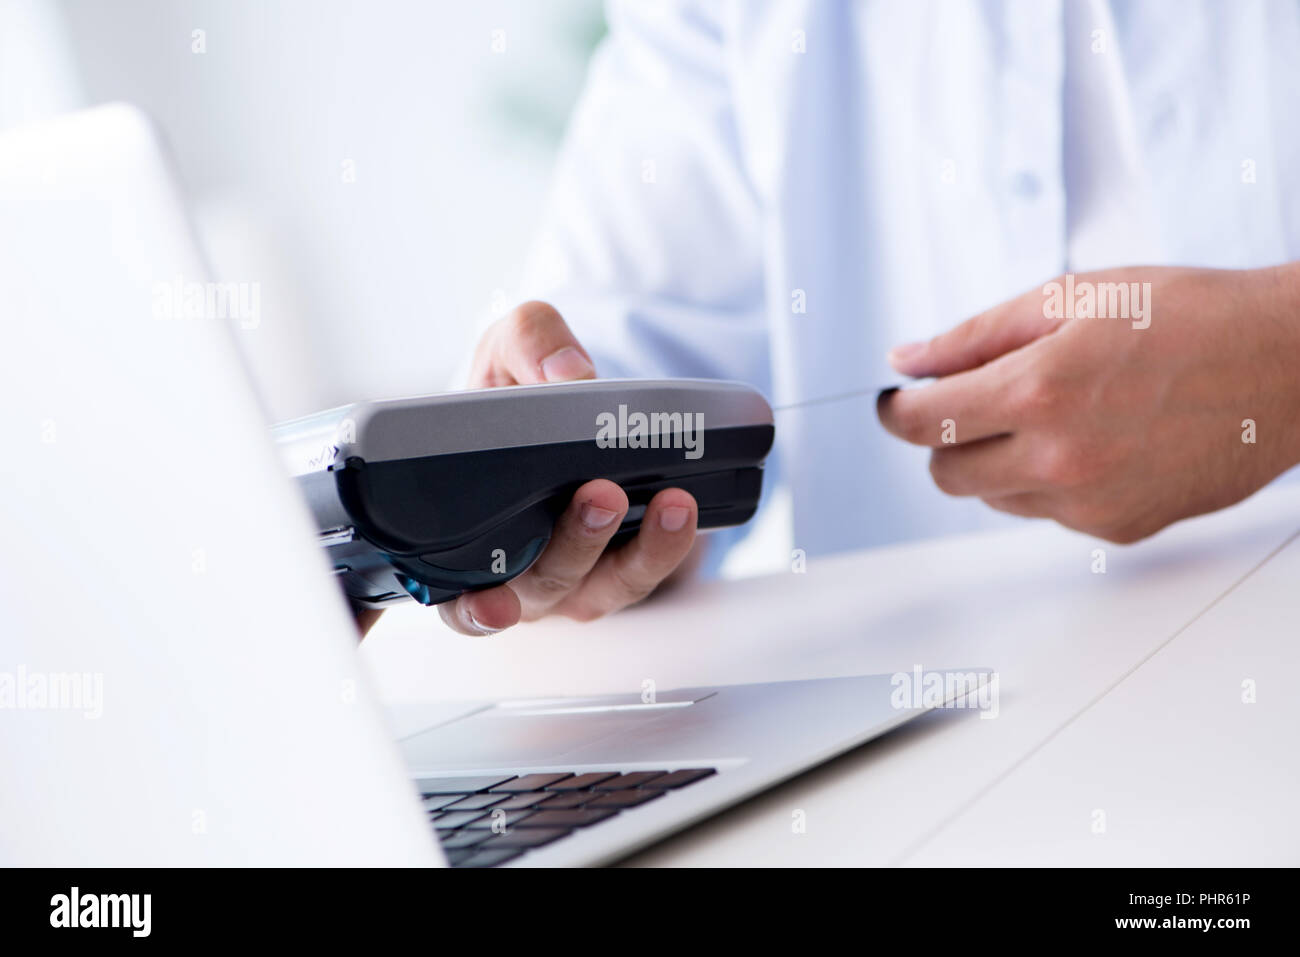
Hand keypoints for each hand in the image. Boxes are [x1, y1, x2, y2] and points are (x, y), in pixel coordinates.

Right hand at [435, 301, 699, 634]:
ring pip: (606, 586)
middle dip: (574, 544)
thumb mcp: (507, 350)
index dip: (474, 611)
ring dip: (641, 551)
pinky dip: (668, 547)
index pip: (459, 598)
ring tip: (670, 502)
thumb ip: (526, 345)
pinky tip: (684, 509)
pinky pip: (647, 570)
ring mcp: (578, 574)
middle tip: (599, 494)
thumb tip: (570, 372)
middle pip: (544, 586)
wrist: (560, 401)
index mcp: (467, 536)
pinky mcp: (626, 561)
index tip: (493, 606)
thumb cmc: (510, 390)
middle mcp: (520, 570)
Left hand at [877, 264, 1299, 542]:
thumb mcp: (1073, 297)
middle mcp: (1059, 459)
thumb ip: (975, 334)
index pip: (923, 424)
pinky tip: (1092, 439)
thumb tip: (908, 360)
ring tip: (1052, 412)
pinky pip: (1049, 514)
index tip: (897, 400)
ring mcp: (1090, 503)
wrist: (1289, 365)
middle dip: (944, 439)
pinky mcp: (1119, 528)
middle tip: (973, 403)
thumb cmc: (1191, 317)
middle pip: (946, 475)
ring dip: (997, 461)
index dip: (897, 410)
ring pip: (995, 498)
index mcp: (1039, 391)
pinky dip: (1048, 482)